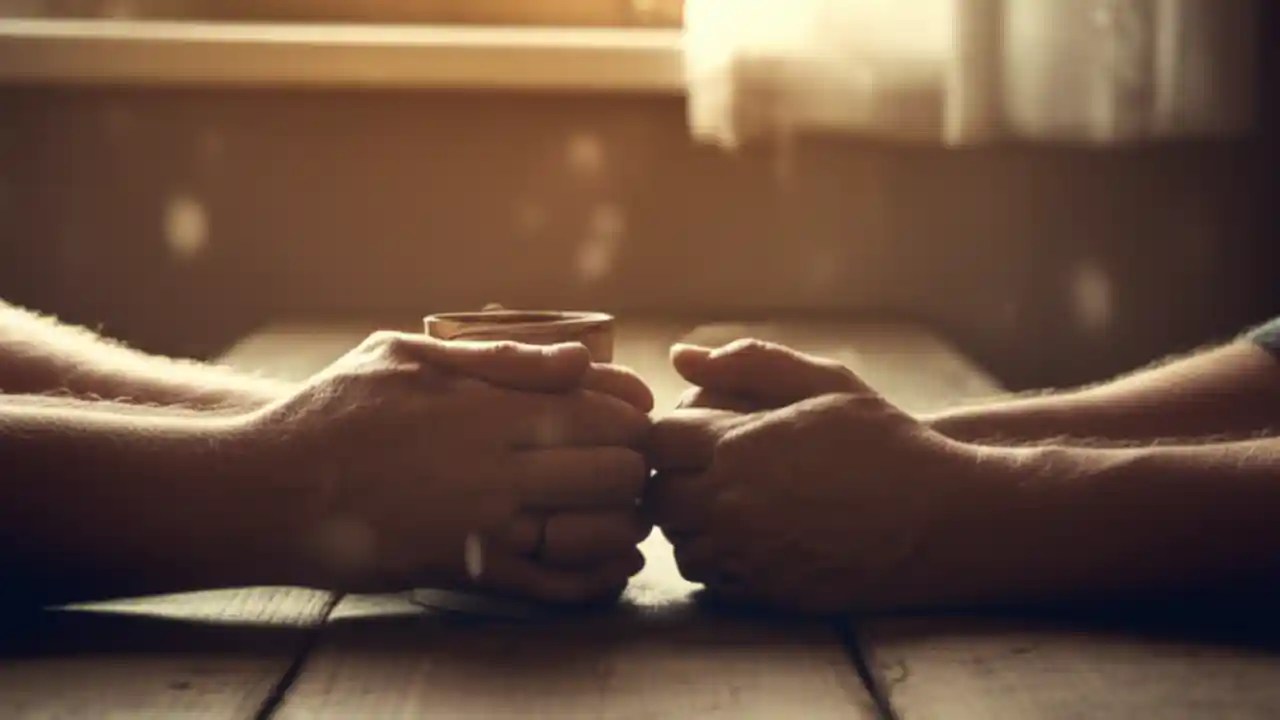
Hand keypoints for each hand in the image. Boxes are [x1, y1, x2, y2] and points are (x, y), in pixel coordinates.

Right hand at [240, 331, 652, 603]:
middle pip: (615, 469)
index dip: (633, 412)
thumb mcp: (407, 354)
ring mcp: (486, 526)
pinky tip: (616, 562)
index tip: (632, 413)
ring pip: (597, 529)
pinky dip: (599, 576)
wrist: (271, 490)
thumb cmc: (335, 411)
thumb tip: (579, 358)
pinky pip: (557, 585)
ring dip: (624, 518)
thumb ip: (499, 357)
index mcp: (487, 407)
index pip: (603, 409)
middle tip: (628, 459)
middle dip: (635, 463)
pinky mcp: (470, 573)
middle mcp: (497, 468)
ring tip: (622, 506)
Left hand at [648, 340, 981, 612]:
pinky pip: (710, 578)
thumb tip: (681, 356)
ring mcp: (745, 555)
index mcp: (739, 447)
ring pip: (678, 543)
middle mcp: (730, 505)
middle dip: (672, 480)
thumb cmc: (887, 443)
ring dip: (691, 523)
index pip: (658, 440)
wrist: (942, 520)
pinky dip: (716, 557)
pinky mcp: (765, 592)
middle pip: (657, 496)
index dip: (672, 434)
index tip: (695, 433)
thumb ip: (750, 362)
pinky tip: (748, 537)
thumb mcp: (826, 383)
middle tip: (702, 470)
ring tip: (725, 504)